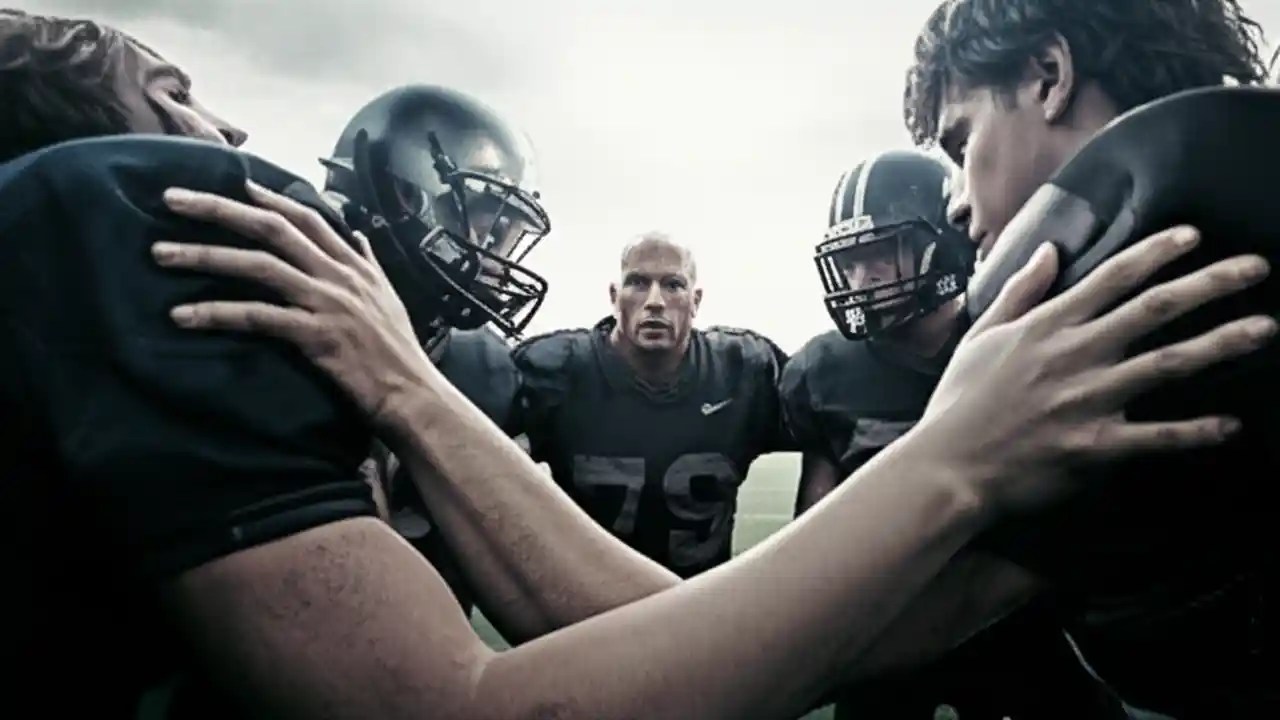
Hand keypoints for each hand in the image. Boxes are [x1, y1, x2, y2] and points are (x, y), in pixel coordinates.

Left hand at [153, 181, 435, 433]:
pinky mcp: (315, 336)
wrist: (414, 396)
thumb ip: (370, 264)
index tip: (234, 184)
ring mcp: (327, 303)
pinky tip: (183, 315)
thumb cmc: (399, 355)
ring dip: (204, 255)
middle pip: (272, 228)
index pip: (307, 218)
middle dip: (219, 209)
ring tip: (160, 254)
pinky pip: (257, 316)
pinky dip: (217, 313)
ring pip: (258, 266)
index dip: (268, 198)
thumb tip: (359, 236)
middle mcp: (339, 276)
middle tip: (172, 198)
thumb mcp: (389, 299)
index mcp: (355, 266)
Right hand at [919, 225, 1273, 514]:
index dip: (1156, 252)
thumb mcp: (980, 336)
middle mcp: (1075, 355)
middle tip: (1255, 267)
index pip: (1111, 277)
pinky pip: (1156, 437)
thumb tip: (1051, 250)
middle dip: (1209, 284)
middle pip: (1154, 309)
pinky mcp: (1094, 446)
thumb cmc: (958, 403)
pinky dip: (1195, 432)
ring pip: (1167, 363)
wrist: (946, 467)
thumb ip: (1021, 291)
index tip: (1193, 235)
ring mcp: (1088, 400)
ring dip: (1220, 344)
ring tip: (1264, 329)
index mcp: (1047, 326)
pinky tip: (1230, 426)